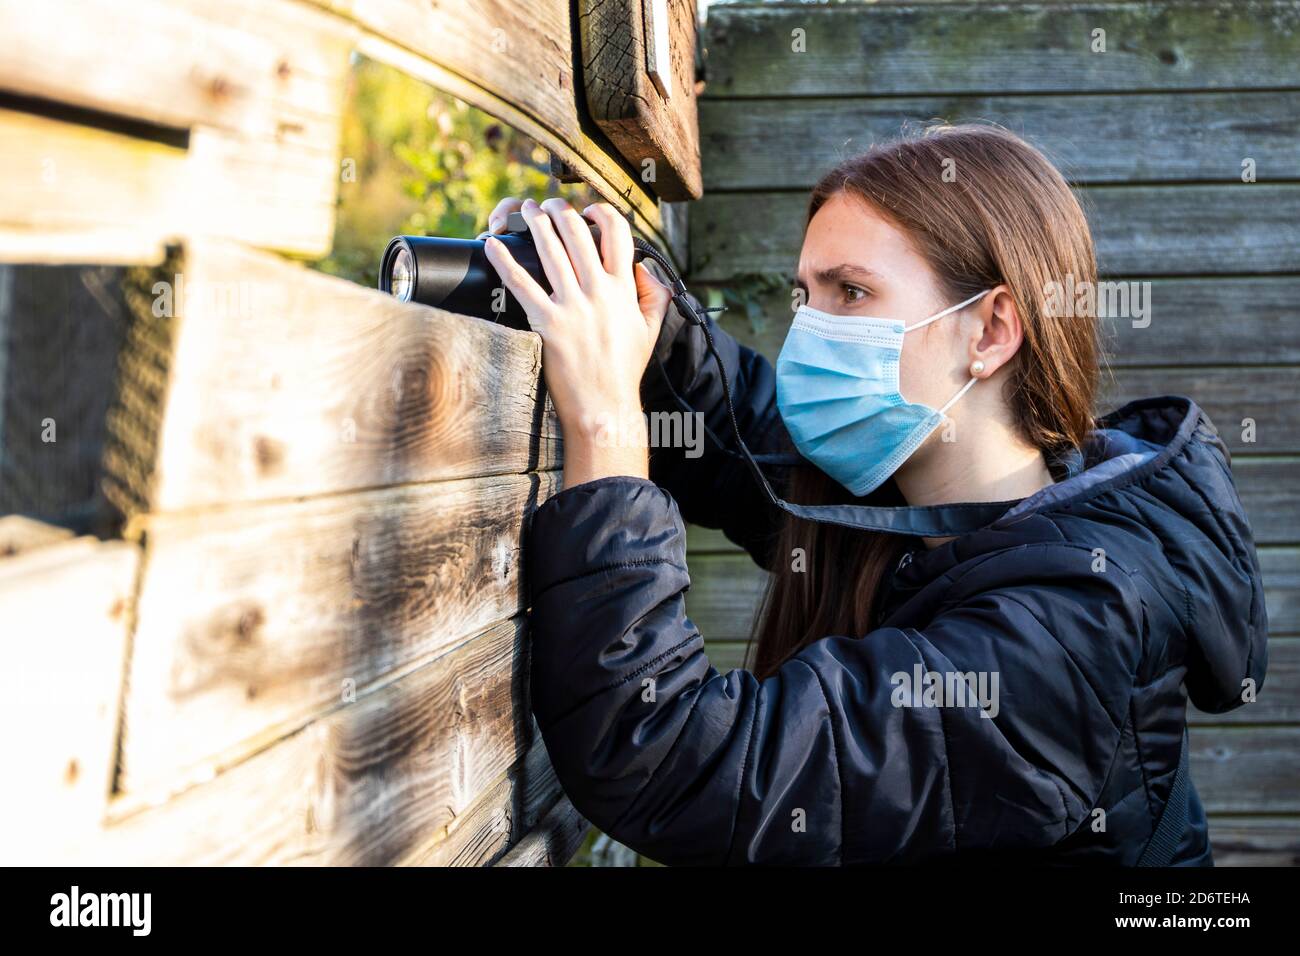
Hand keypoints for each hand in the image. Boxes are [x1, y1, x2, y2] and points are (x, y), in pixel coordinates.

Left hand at [482, 196, 672, 487]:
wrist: (604, 405)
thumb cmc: (625, 370)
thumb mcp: (650, 329)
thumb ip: (653, 295)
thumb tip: (645, 270)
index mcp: (624, 290)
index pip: (618, 234)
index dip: (602, 213)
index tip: (590, 209)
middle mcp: (599, 292)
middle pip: (578, 233)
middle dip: (560, 210)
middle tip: (548, 204)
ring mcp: (572, 306)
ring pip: (551, 250)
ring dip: (536, 223)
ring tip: (527, 209)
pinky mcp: (548, 323)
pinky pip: (521, 284)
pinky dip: (504, 260)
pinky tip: (492, 245)